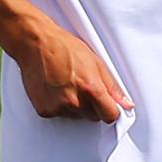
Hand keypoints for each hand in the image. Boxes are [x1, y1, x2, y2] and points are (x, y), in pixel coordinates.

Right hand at [12, 22, 130, 122]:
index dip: (110, 110)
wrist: (36, 44)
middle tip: (81, 85)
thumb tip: (125, 104)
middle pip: (93, 117)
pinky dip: (59, 106)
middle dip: (92, 105)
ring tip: (66, 84)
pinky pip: (59, 115)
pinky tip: (55, 89)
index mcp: (91, 89)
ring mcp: (58, 108)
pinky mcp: (44, 111)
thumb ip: (112, 86)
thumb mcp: (95, 62)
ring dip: (75, 105)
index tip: (108, 105)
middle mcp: (74, 101)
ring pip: (76, 117)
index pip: (110, 116)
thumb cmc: (64, 47)